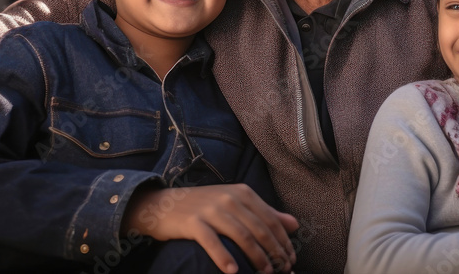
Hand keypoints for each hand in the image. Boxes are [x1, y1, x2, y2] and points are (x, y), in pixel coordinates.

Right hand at [123, 184, 298, 273]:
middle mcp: (229, 198)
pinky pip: (212, 241)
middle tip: (281, 271)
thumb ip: (265, 213)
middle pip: (260, 229)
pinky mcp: (193, 222)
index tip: (291, 260)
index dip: (284, 242)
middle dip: (274, 253)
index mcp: (243, 193)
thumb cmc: (204, 206)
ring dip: (256, 258)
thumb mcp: (236, 204)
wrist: (163, 205)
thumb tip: (294, 224)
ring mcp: (211, 209)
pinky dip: (224, 257)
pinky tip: (233, 272)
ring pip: (242, 236)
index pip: (271, 220)